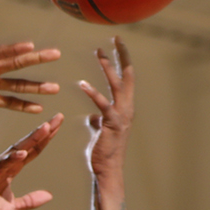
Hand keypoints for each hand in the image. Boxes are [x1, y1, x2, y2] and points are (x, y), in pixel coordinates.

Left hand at [0, 42, 59, 127]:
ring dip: (35, 87)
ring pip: (17, 84)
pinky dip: (23, 105)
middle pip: (14, 63)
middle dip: (35, 59)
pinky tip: (38, 108)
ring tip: (54, 88)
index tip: (31, 46)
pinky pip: (9, 102)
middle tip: (56, 54)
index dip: (14, 49)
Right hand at [0, 114, 64, 209]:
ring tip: (45, 128)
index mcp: (11, 170)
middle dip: (43, 131)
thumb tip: (49, 196)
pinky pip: (1, 164)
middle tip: (58, 118)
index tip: (57, 126)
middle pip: (27, 144)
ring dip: (31, 138)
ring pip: (16, 149)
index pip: (32, 151)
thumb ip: (31, 200)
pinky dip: (12, 158)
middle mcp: (4, 164)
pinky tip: (23, 153)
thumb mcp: (15, 207)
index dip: (45, 139)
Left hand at [80, 38, 133, 176]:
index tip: (116, 46)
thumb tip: (92, 117)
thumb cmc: (103, 154)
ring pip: (116, 86)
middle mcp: (127, 109)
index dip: (122, 62)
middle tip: (116, 38)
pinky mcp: (111, 124)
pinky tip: (82, 83)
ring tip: (99, 52)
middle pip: (126, 76)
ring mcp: (121, 116)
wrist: (107, 171)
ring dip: (107, 67)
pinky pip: (102, 105)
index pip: (126, 80)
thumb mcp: (99, 132)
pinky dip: (93, 93)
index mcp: (124, 109)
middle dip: (121, 56)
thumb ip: (97, 121)